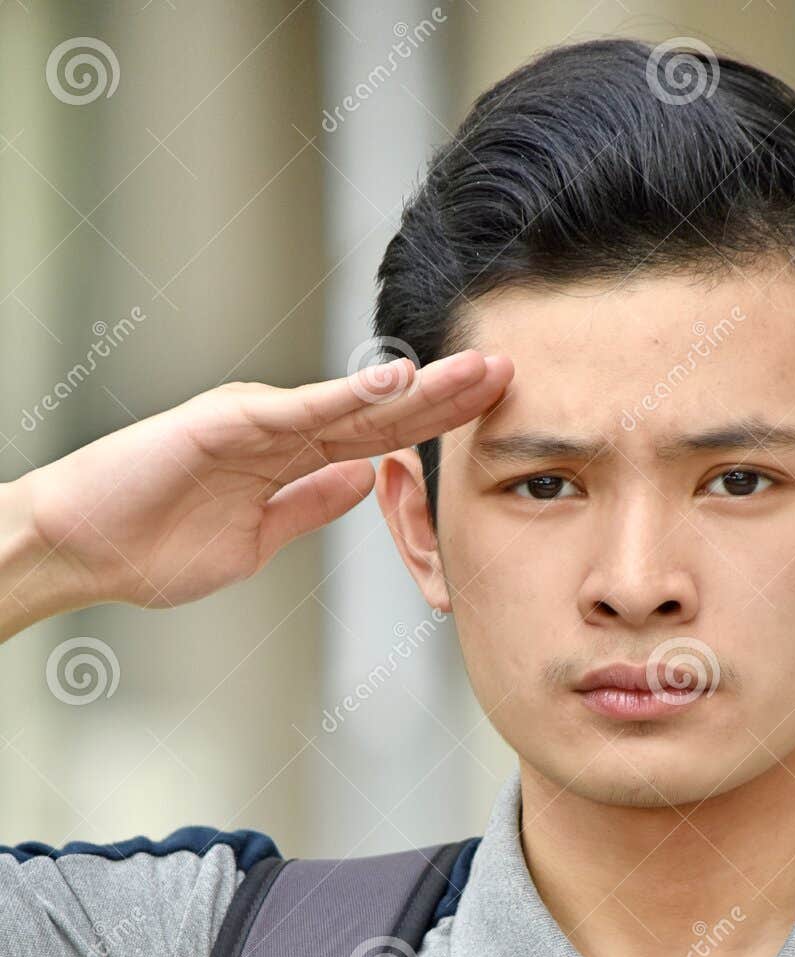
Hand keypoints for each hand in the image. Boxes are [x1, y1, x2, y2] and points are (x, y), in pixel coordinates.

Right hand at [7, 349, 511, 620]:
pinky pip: (299, 411)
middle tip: (511, 371)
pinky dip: (348, 396)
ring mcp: (254, 421)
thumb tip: (363, 483)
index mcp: (289, 458)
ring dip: (417, 387)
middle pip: (381, 411)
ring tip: (477, 370)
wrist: (83, 548)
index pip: (380, 438)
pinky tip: (396, 382)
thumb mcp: (257, 536)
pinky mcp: (225, 422)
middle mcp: (279, 429)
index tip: (495, 413)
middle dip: (448, 395)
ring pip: (352, 401)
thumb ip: (309, 505)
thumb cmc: (153, 543)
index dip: (437, 424)